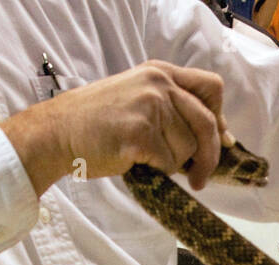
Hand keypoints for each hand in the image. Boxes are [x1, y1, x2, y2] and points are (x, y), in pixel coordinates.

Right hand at [0, 60, 227, 196]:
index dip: (220, 118)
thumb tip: (221, 136)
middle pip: (207, 123)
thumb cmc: (98, 123)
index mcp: (160, 73)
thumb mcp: (137, 98)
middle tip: (200, 178)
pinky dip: (156, 170)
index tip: (221, 141)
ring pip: (187, 148)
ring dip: (172, 163)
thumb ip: (173, 109)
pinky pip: (168, 162)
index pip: (212, 87)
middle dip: (209, 156)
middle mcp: (158, 84)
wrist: (57, 133)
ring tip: (145, 157)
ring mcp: (149, 107)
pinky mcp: (140, 132)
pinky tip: (135, 161)